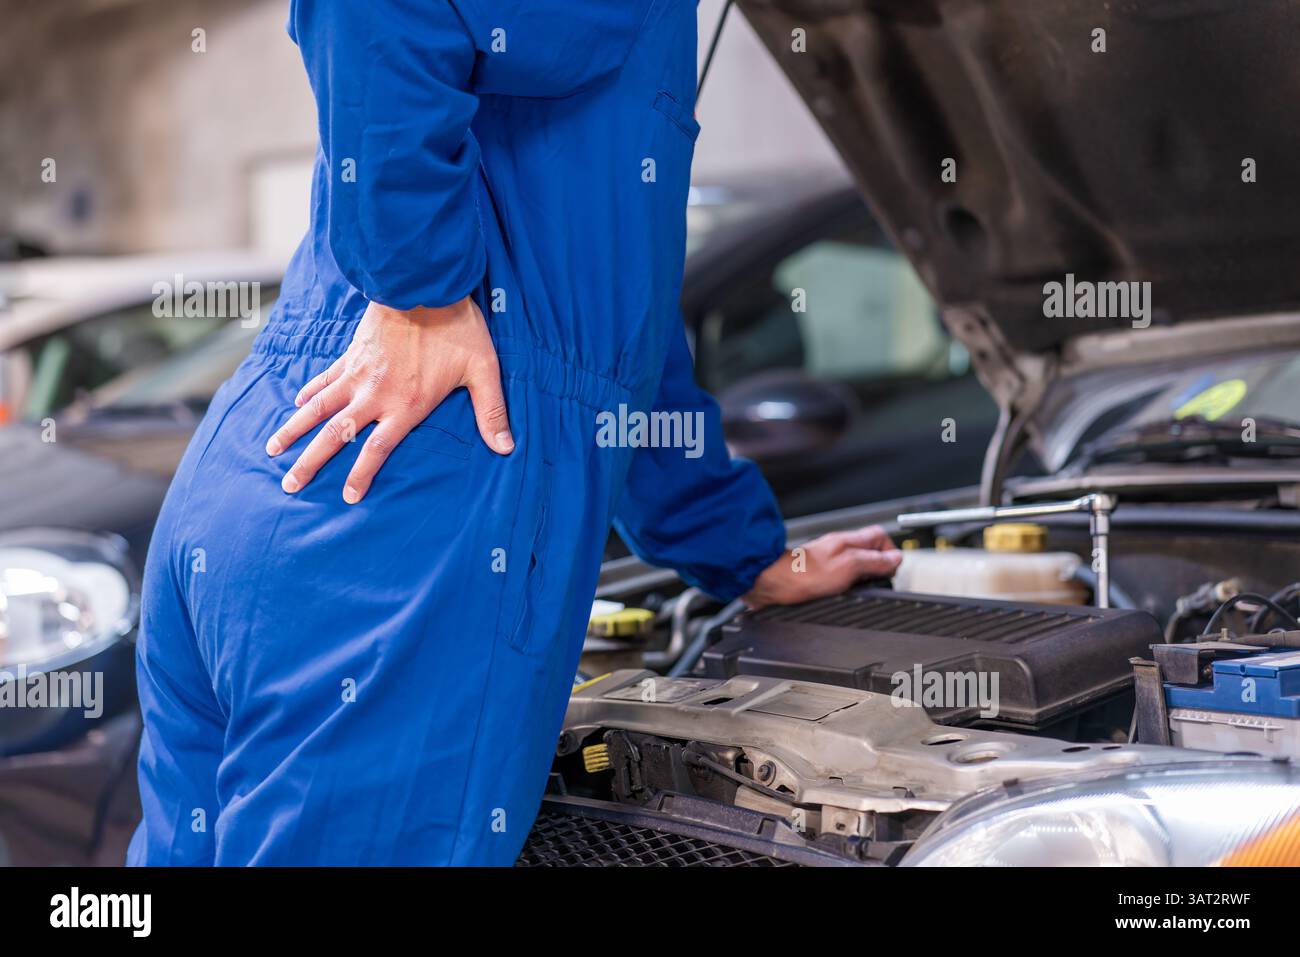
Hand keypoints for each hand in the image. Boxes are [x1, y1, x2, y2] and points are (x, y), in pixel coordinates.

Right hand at [265, 296, 511, 502]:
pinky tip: (294, 403)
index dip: (361, 475)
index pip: (376, 450)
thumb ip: (491, 412)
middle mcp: (374, 395)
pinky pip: (324, 377)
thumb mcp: (483, 371)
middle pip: (335, 435)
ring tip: (273, 449)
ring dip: (294, 429)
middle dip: (310, 462)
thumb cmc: (458, 328)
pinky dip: (308, 391)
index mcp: (405, 406)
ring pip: (317, 408)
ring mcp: (357, 374)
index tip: (348, 497)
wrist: (424, 285)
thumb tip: (507, 448)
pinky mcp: (351, 354)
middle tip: (290, 485)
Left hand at [742, 525, 901, 608]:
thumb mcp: (848, 567)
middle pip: (868, 551)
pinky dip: (845, 586)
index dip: (889, 553)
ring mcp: (827, 560)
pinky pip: (840, 577)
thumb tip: (895, 559)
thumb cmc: (803, 574)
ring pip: (854, 565)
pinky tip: (841, 594)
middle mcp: (838, 547)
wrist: (771, 582)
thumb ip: (873, 562)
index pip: (880, 537)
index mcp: (848, 541)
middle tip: (876, 581)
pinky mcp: (817, 574)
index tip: (889, 570)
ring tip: (858, 589)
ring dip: (861, 578)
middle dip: (876, 568)